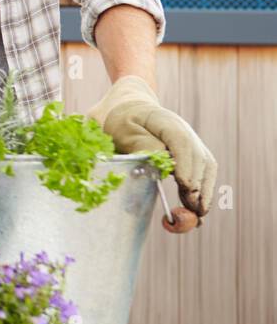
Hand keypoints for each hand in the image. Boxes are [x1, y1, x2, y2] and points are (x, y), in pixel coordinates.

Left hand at [87, 76, 217, 219]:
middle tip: (191, 211)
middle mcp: (183, 131)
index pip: (180, 140)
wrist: (124, 108)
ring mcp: (190, 143)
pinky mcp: (190, 155)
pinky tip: (195, 208)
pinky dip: (202, 191)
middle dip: (197, 186)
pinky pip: (203, 172)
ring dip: (203, 192)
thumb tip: (163, 161)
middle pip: (199, 158)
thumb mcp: (120, 129)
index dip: (185, 164)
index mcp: (164, 120)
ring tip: (196, 216)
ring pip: (206, 167)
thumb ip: (140, 143)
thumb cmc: (118, 121)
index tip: (184, 185)